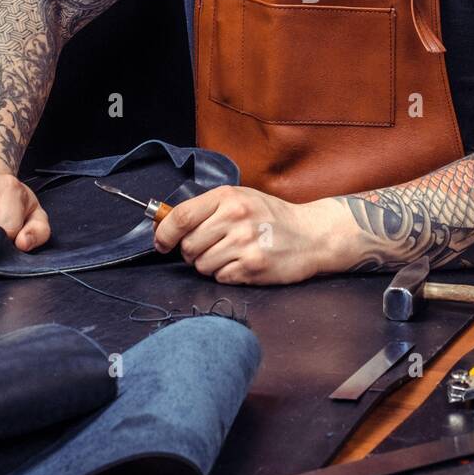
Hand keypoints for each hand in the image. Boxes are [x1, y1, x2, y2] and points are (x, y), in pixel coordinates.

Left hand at [152, 184, 336, 284]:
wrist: (312, 234)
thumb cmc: (272, 217)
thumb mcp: (241, 199)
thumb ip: (207, 209)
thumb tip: (166, 225)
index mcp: (228, 197)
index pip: (180, 216)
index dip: (164, 233)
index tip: (162, 243)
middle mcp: (235, 217)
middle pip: (188, 246)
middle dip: (193, 252)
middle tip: (211, 248)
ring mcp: (245, 243)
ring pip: (201, 265)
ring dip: (211, 265)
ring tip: (232, 255)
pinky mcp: (253, 267)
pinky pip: (220, 278)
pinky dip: (227, 275)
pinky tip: (244, 264)